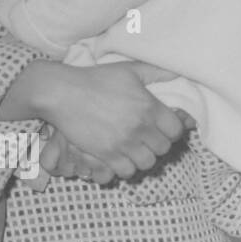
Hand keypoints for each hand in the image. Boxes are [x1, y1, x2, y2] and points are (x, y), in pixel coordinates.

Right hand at [39, 62, 188, 179]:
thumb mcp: (129, 70)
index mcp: (149, 106)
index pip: (176, 130)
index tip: (163, 128)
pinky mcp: (106, 155)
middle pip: (164, 149)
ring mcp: (123, 143)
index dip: (172, 130)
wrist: (64, 93)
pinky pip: (127, 172)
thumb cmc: (96, 79)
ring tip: (135, 150)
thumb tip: (176, 73)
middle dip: (158, 144)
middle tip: (148, 139)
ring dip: (143, 158)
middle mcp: (139, 127)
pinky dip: (126, 167)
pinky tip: (120, 158)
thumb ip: (156, 72)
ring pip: (147, 163)